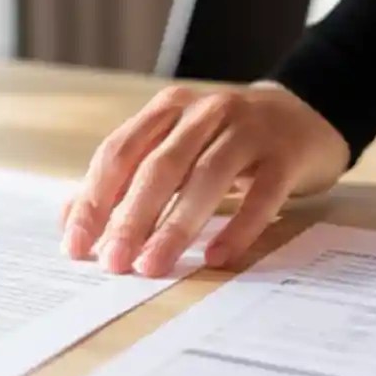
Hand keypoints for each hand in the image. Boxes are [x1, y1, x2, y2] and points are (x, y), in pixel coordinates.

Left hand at [61, 82, 348, 276]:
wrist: (306, 116)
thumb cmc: (225, 144)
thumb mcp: (175, 150)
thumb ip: (125, 180)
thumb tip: (70, 223)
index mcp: (168, 109)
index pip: (120, 153)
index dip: (94, 200)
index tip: (76, 245)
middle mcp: (206, 112)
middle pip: (160, 166)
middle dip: (132, 217)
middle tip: (114, 262)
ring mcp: (250, 130)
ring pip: (206, 178)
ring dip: (175, 226)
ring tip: (153, 265)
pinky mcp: (287, 154)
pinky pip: (262, 194)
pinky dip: (237, 227)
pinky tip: (215, 257)